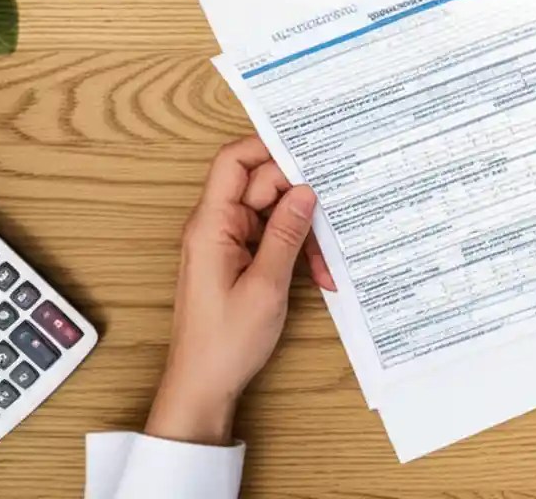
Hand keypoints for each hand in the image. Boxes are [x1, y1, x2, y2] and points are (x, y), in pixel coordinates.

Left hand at [144, 137, 333, 444]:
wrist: (202, 385)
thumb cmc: (225, 342)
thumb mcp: (266, 286)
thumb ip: (286, 234)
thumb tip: (305, 191)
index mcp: (211, 224)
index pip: (234, 161)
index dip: (269, 150)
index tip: (309, 154)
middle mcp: (215, 226)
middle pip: (261, 186)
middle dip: (299, 201)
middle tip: (332, 220)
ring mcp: (226, 242)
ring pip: (273, 213)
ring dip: (302, 234)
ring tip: (326, 264)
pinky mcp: (237, 259)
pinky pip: (270, 237)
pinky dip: (295, 251)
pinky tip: (317, 273)